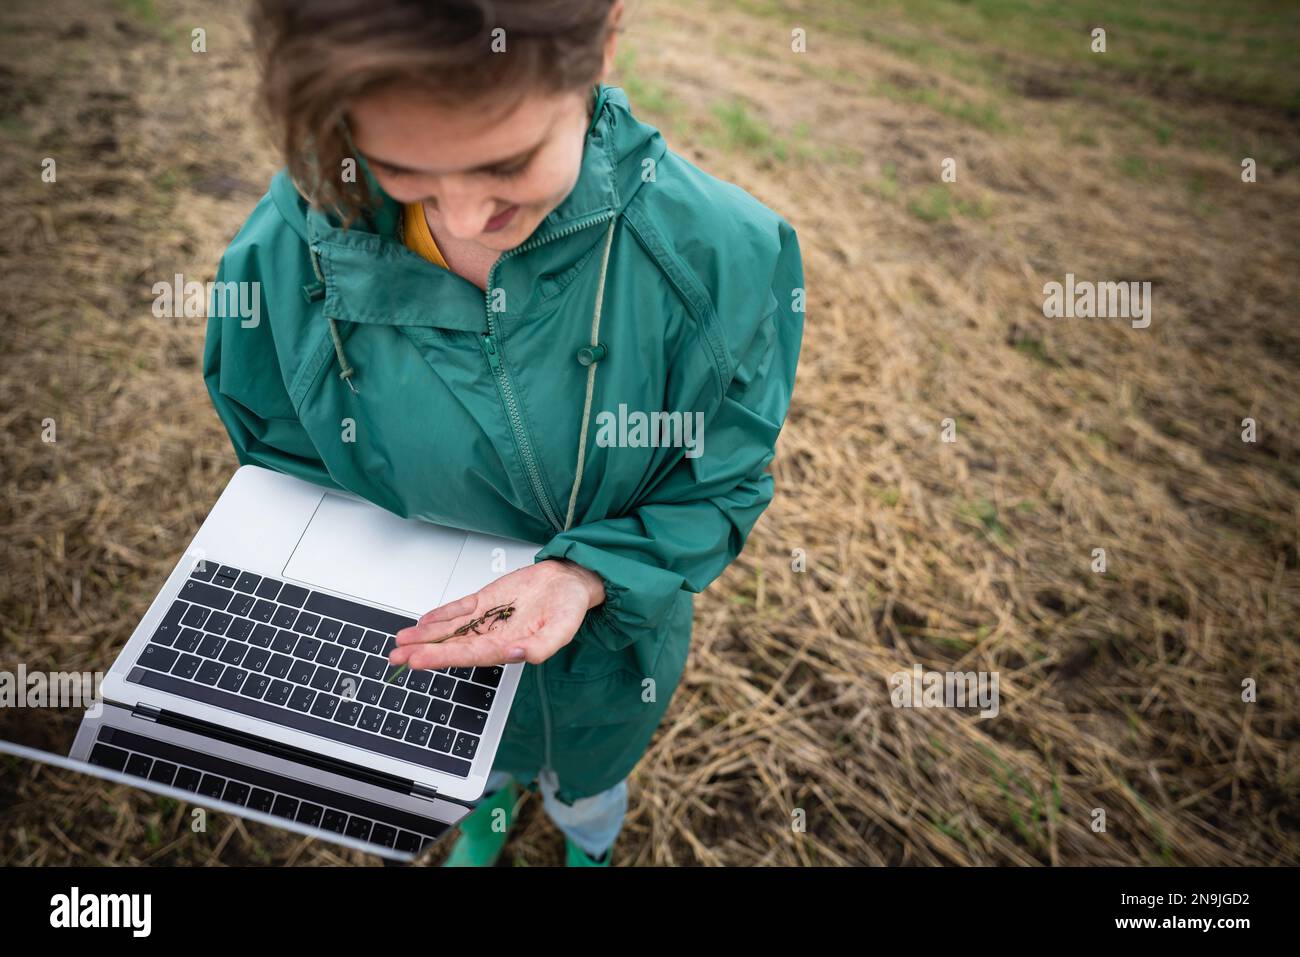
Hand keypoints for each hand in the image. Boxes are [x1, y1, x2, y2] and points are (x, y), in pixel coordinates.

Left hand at [388, 559, 605, 671]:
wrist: (570, 581)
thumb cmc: (569, 608)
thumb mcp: (563, 629)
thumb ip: (542, 647)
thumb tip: (517, 655)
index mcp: (508, 647)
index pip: (468, 655)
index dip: (442, 657)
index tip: (419, 660)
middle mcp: (493, 635)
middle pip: (452, 645)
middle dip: (423, 650)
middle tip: (397, 656)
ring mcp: (487, 618)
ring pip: (451, 628)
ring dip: (425, 635)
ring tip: (401, 641)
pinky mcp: (486, 600)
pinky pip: (460, 608)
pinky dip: (441, 614)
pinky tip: (424, 620)